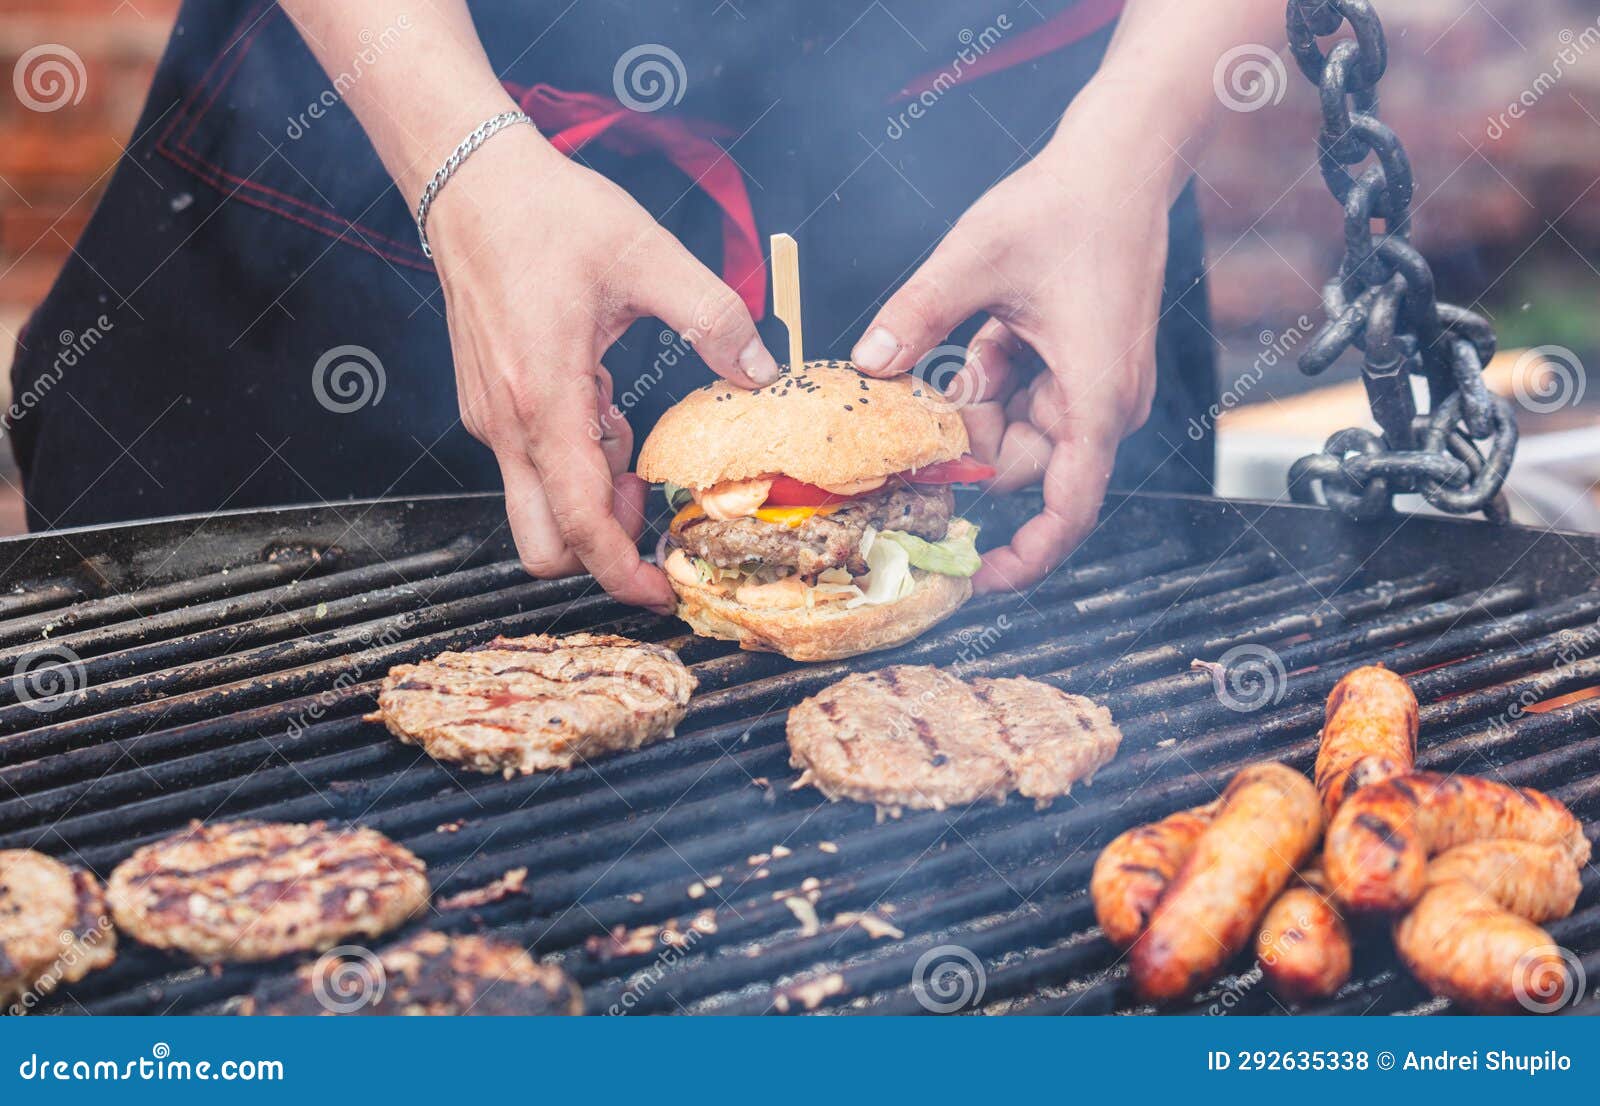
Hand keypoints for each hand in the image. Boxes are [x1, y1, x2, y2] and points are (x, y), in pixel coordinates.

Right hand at [428, 129, 778, 611]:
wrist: (469, 181)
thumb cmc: (545, 212)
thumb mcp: (646, 255)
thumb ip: (714, 315)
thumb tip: (762, 368)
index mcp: (543, 398)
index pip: (579, 521)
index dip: (622, 571)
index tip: (662, 593)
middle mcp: (507, 423)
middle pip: (545, 541)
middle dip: (603, 552)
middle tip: (657, 522)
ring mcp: (493, 418)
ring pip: (541, 506)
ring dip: (595, 500)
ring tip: (636, 446)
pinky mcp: (493, 406)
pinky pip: (537, 466)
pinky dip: (579, 463)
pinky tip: (609, 414)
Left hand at [851, 85, 1180, 592]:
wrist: (1124, 159)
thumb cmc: (1068, 205)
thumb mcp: (974, 259)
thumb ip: (917, 316)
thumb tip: (866, 363)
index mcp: (1093, 398)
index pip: (1068, 510)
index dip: (1028, 557)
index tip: (982, 581)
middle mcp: (1103, 404)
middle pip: (1021, 462)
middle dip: (969, 439)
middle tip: (926, 402)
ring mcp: (1096, 386)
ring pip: (1016, 427)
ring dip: (979, 398)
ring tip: (972, 340)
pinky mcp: (1082, 365)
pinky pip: (1024, 395)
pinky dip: (995, 374)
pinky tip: (989, 331)